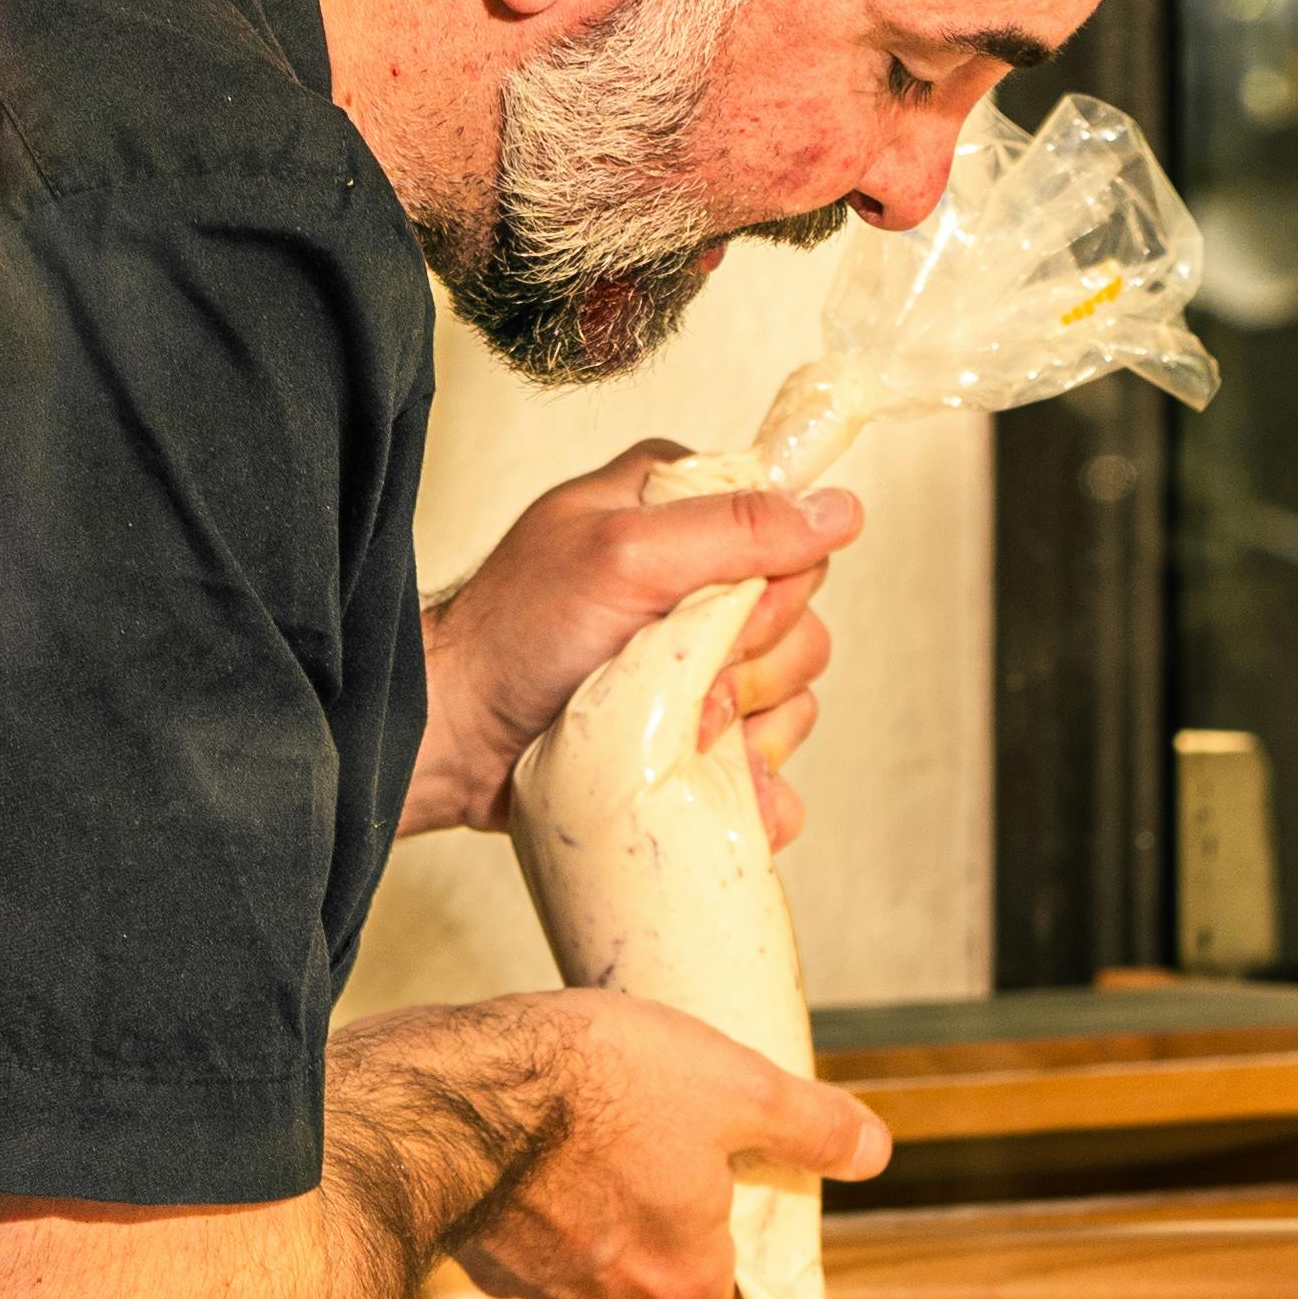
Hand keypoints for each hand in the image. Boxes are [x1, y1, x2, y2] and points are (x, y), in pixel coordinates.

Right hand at [405, 991, 895, 1298]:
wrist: (458, 1091)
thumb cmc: (597, 1088)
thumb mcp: (737, 1087)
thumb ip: (810, 1127)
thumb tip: (872, 1150)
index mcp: (681, 1280)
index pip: (723, 1296)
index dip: (726, 1241)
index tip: (719, 1187)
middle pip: (651, 1278)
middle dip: (655, 1221)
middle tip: (652, 1141)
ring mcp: (533, 1286)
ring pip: (583, 1257)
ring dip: (590, 1207)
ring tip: (588, 1128)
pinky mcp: (474, 1256)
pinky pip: (520, 1237)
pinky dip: (529, 1199)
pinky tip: (531, 1140)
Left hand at [409, 444, 860, 841]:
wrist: (455, 739)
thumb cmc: (516, 634)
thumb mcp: (626, 556)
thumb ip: (737, 528)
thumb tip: (842, 509)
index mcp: (684, 511)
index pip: (793, 536)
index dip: (771, 589)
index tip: (715, 617)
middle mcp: (698, 580)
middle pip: (802, 622)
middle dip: (748, 666)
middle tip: (676, 680)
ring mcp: (698, 660)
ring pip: (793, 693)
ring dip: (745, 727)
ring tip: (674, 734)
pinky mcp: (694, 731)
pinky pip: (772, 760)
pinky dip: (755, 785)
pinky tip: (715, 790)